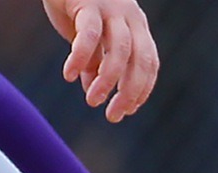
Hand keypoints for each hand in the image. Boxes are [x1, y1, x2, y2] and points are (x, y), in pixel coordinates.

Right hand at [41, 0, 159, 122]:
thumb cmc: (75, 1)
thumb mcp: (89, 35)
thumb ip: (94, 61)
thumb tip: (92, 91)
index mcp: (136, 26)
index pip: (149, 64)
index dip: (141, 90)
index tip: (126, 110)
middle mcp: (129, 17)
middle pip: (140, 61)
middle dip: (129, 92)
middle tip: (112, 116)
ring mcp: (111, 8)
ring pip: (120, 51)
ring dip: (108, 81)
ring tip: (92, 101)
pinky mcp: (87, 2)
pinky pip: (89, 35)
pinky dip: (81, 58)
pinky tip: (69, 76)